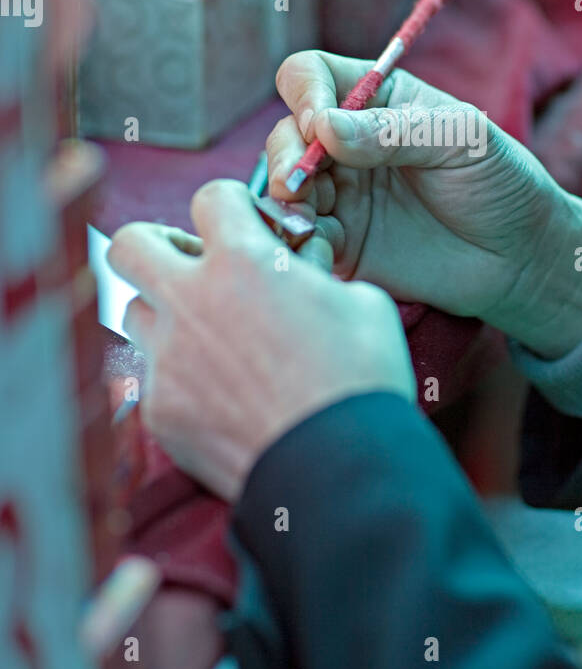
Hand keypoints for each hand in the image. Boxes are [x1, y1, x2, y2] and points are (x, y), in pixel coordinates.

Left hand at [108, 180, 415, 500]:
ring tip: (213, 337)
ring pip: (136, 313)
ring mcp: (168, 359)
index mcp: (243, 262)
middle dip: (157, 246)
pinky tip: (222, 396)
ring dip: (168, 314)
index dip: (232, 206)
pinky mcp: (160, 410)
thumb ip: (314, 275)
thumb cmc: (362, 379)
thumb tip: (299, 273)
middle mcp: (191, 301)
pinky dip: (182, 377)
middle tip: (194, 267)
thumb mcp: (363, 302)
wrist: (339, 470)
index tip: (246, 226)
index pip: (210, 197)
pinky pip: (155, 377)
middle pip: (130, 244)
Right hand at [266, 52, 581, 358]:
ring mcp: (339, 194)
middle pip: (285, 133)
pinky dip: (297, 242)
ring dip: (284, 200)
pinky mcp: (340, 243)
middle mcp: (345, 143)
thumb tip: (324, 128)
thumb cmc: (500, 183)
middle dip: (286, 155)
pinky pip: (298, 238)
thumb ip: (394, 132)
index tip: (321, 122)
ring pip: (281, 187)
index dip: (305, 94)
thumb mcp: (461, 140)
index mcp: (375, 99)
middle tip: (304, 182)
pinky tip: (320, 249)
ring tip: (310, 218)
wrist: (521, 256)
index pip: (311, 76)